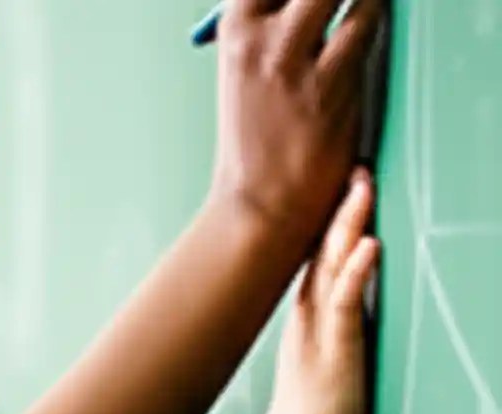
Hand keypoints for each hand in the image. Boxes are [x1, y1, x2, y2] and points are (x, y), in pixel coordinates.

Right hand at [209, 0, 381, 244]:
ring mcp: (297, 59)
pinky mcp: (335, 80)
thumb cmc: (259, 142)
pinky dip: (372, 11)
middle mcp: (261, 40)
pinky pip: (366, 20)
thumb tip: (300, 2)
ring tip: (361, 0)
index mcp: (234, 34)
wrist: (264, 201)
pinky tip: (371, 14)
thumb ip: (270, 28)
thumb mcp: (246, 71)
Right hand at [269, 170, 379, 413]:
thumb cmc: (319, 413)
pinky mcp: (334, 346)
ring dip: (348, 224)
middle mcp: (309, 314)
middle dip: (340, 207)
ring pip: (331, 265)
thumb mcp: (328, 362)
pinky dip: (355, 270)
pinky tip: (369, 244)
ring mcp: (319, 328)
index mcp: (310, 316)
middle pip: (322, 249)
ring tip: (362, 187)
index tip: (346, 186)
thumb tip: (354, 320)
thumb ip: (339, 334)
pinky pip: (344, 301)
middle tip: (355, 168)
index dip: (332, 221)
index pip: (319, 257)